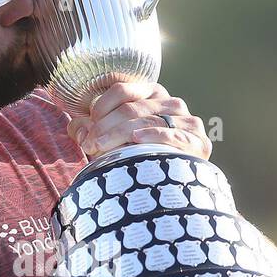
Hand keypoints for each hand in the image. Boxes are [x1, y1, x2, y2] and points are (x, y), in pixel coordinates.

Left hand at [66, 81, 211, 160]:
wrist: (171, 185)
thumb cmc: (137, 157)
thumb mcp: (111, 139)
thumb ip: (90, 130)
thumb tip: (78, 130)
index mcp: (152, 94)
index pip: (122, 91)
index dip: (100, 108)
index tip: (88, 129)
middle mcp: (171, 102)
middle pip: (131, 108)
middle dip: (106, 127)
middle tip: (90, 145)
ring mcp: (187, 120)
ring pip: (146, 121)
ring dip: (120, 135)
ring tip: (101, 149)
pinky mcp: (197, 140)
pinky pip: (171, 134)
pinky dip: (153, 136)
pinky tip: (137, 140)